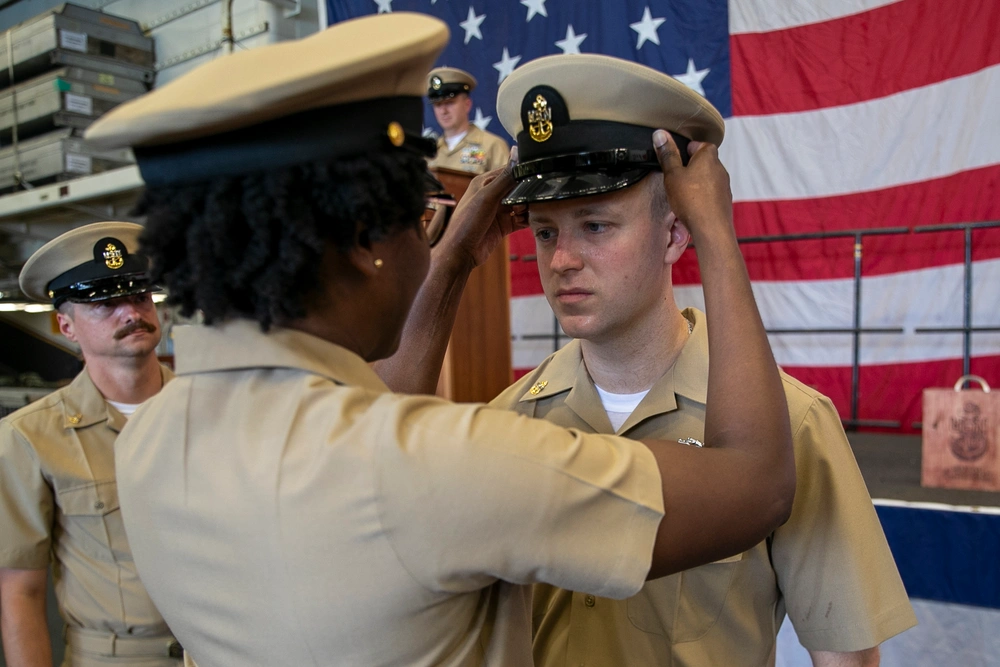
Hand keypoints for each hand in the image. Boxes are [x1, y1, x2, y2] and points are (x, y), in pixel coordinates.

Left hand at [436, 147, 527, 268]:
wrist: (461, 253)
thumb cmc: (466, 224)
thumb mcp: (487, 197)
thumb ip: (504, 178)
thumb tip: (516, 154)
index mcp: (484, 183)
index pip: (508, 171)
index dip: (521, 174)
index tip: (534, 176)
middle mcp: (492, 195)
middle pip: (517, 189)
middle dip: (526, 194)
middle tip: (527, 201)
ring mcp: (498, 211)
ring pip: (521, 204)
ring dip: (526, 208)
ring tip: (523, 213)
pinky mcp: (503, 226)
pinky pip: (520, 220)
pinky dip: (526, 220)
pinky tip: (526, 221)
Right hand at [652, 130, 733, 243]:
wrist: (711, 228)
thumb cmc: (692, 200)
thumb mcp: (672, 175)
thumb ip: (667, 155)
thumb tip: (660, 134)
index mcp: (708, 156)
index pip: (700, 144)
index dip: (687, 149)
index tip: (676, 157)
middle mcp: (720, 168)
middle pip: (704, 161)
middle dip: (691, 166)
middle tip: (676, 175)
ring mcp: (724, 185)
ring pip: (707, 177)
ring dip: (696, 182)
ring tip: (682, 192)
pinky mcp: (724, 200)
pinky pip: (711, 192)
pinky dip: (702, 195)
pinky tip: (692, 205)